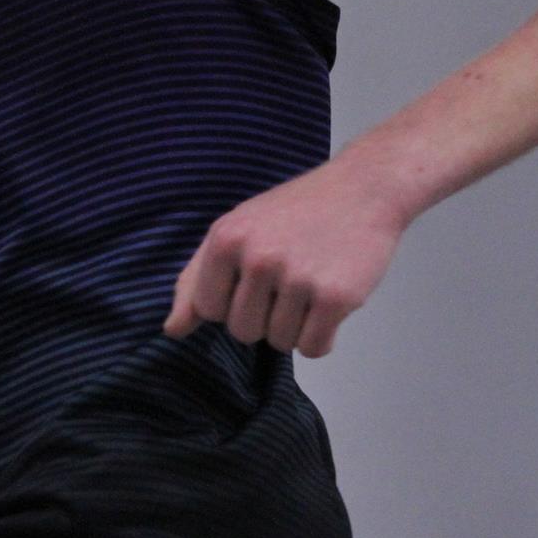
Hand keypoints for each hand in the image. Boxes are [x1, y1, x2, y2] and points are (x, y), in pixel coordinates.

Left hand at [162, 163, 407, 356]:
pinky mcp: (335, 297)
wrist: (364, 188)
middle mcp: (258, 257)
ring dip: (296, 325)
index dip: (232, 299)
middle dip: (264, 316)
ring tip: (311, 284)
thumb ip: (197, 279)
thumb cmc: (297, 211)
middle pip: (243, 332)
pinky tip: (329, 302)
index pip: (208, 309)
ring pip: (280, 343)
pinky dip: (322, 336)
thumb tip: (172, 330)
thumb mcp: (238, 229)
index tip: (256, 275)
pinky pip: (314, 349)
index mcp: (226, 238)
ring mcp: (297, 278)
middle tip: (289, 278)